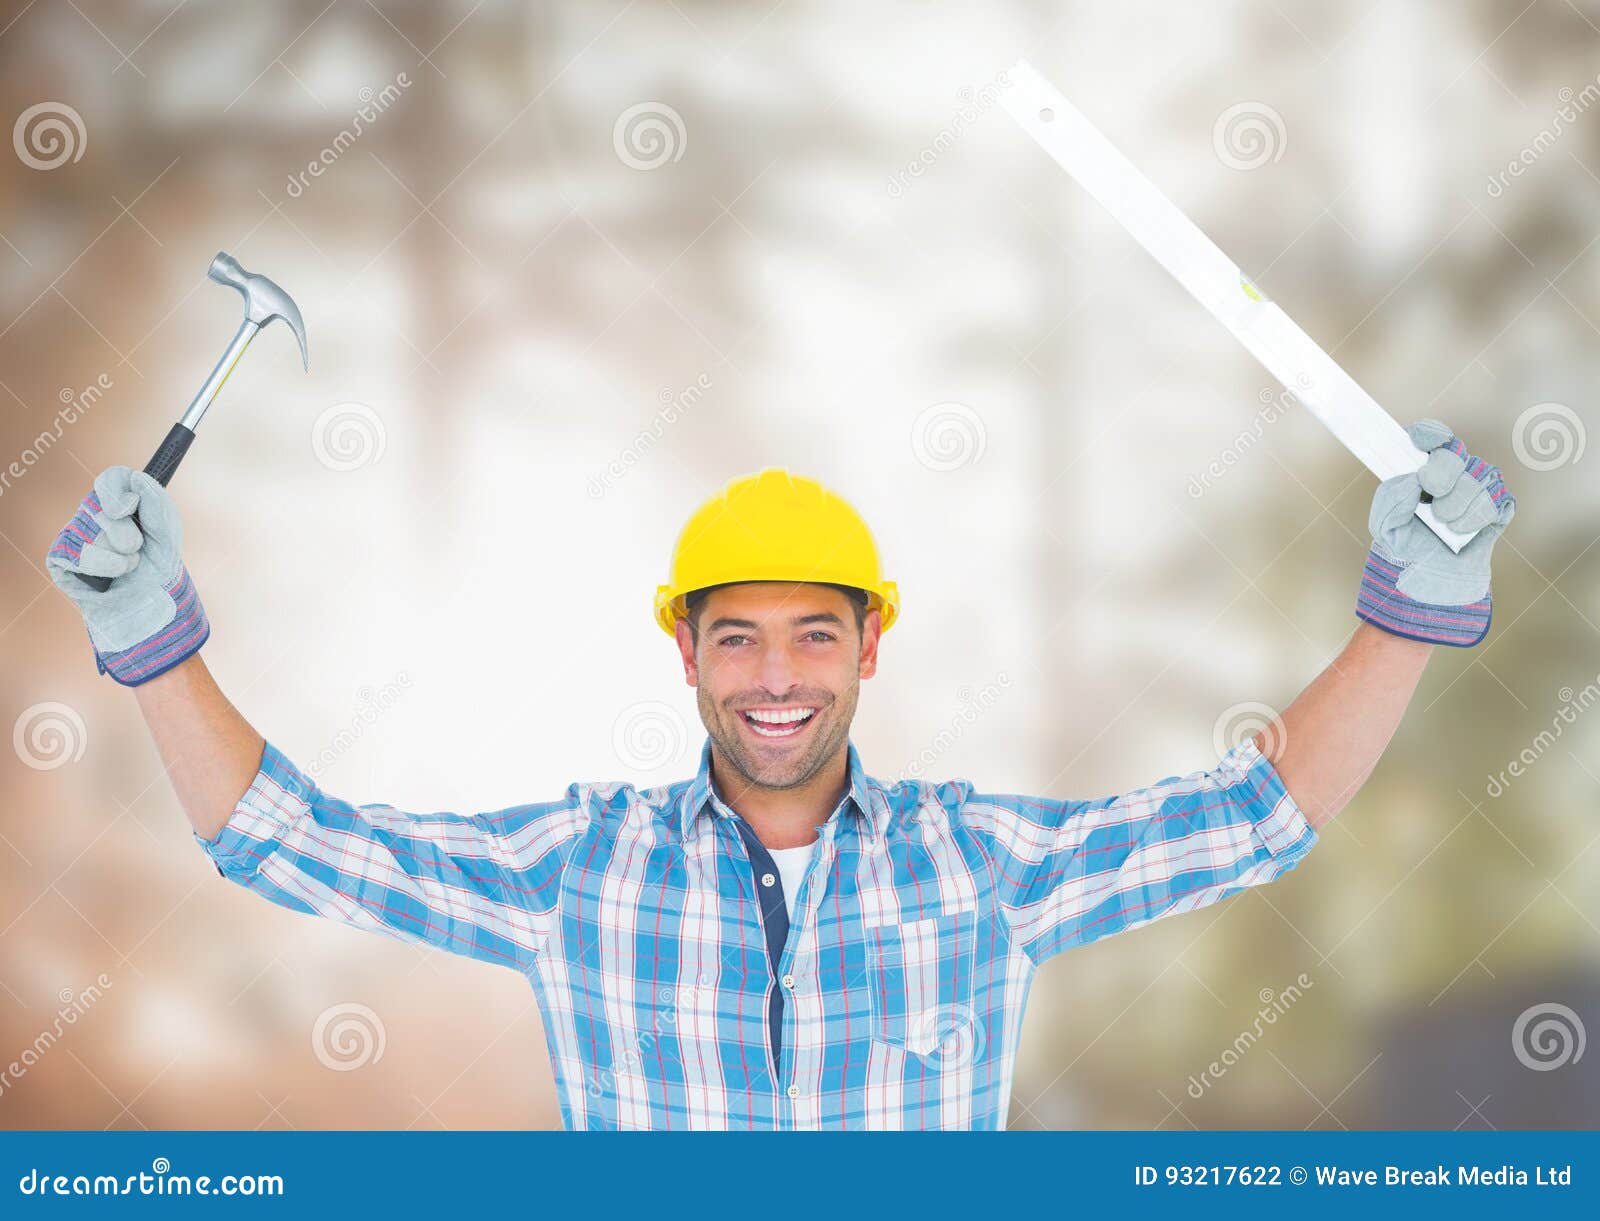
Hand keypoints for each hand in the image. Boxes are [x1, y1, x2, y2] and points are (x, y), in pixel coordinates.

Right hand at [45, 467, 209, 684]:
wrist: (152, 615)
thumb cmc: (159, 575)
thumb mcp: (168, 536)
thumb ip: (156, 503)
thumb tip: (137, 479)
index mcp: (121, 507)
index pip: (111, 479)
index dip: (117, 488)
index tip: (132, 506)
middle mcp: (94, 518)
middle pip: (99, 503)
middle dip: (126, 530)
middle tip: (138, 550)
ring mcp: (74, 538)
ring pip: (88, 529)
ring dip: (119, 553)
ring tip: (129, 567)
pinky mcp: (60, 561)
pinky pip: (75, 552)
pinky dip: (102, 565)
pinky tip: (111, 579)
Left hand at [1355, 420, 1515, 647]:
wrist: (1425, 593)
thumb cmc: (1403, 556)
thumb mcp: (1385, 524)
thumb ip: (1392, 496)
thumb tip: (1413, 477)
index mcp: (1423, 477)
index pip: (1433, 442)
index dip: (1430, 434)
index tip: (1418, 439)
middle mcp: (1451, 482)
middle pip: (1458, 455)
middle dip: (1444, 471)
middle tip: (1430, 491)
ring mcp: (1474, 498)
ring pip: (1480, 477)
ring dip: (1459, 500)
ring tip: (1442, 524)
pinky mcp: (1495, 516)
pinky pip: (1497, 500)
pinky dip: (1477, 515)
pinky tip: (1460, 532)